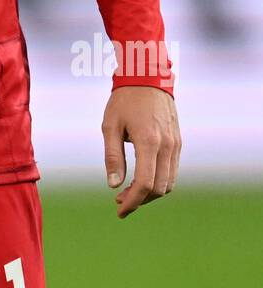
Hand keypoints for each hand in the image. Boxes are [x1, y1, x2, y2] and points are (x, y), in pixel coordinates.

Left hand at [101, 86, 180, 218]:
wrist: (148, 77)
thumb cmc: (124, 100)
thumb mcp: (110, 126)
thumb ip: (113, 156)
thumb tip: (113, 185)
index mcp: (149, 142)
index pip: (145, 183)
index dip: (132, 201)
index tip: (120, 210)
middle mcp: (166, 146)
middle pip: (159, 188)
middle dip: (140, 200)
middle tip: (120, 200)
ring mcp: (175, 144)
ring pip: (169, 182)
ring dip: (150, 193)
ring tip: (129, 192)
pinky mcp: (178, 142)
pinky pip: (172, 170)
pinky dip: (159, 181)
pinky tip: (142, 178)